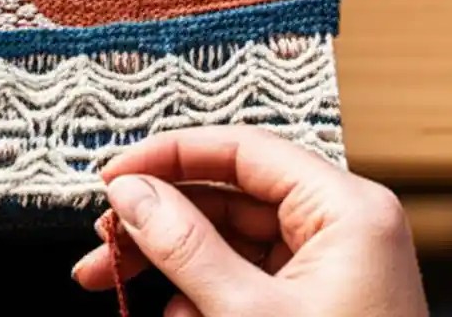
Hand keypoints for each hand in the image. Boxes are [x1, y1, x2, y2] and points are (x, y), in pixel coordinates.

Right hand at [72, 126, 428, 315]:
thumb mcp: (247, 314)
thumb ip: (184, 246)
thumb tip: (133, 192)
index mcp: (346, 210)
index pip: (242, 150)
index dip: (169, 156)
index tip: (113, 176)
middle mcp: (342, 228)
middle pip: (227, 198)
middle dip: (159, 223)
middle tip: (105, 242)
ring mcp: (329, 266)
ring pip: (228, 241)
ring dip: (175, 268)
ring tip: (125, 289)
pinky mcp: (315, 300)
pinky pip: (244, 279)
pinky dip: (203, 298)